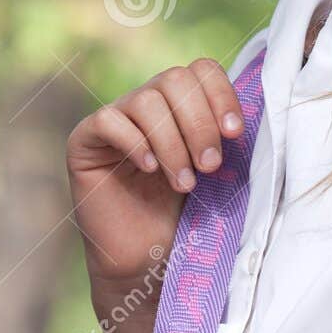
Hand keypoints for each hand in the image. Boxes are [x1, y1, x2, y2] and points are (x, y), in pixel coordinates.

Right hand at [66, 59, 246, 288]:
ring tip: (184, 183)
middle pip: (175, 79)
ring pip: (147, 101)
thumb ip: (224, 139)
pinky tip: (150, 169)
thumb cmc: (183, 217)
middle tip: (210, 166)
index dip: (220, 94)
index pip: (201, 70)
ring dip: (173, 143)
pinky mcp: (85, 140)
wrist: (146, 262)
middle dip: (199, 123)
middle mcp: (148, 103)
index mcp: (181, 104)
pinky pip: (108, 120)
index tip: (234, 133)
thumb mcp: (216, 173)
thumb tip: (246, 118)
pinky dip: (135, 142)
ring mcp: (115, 118)